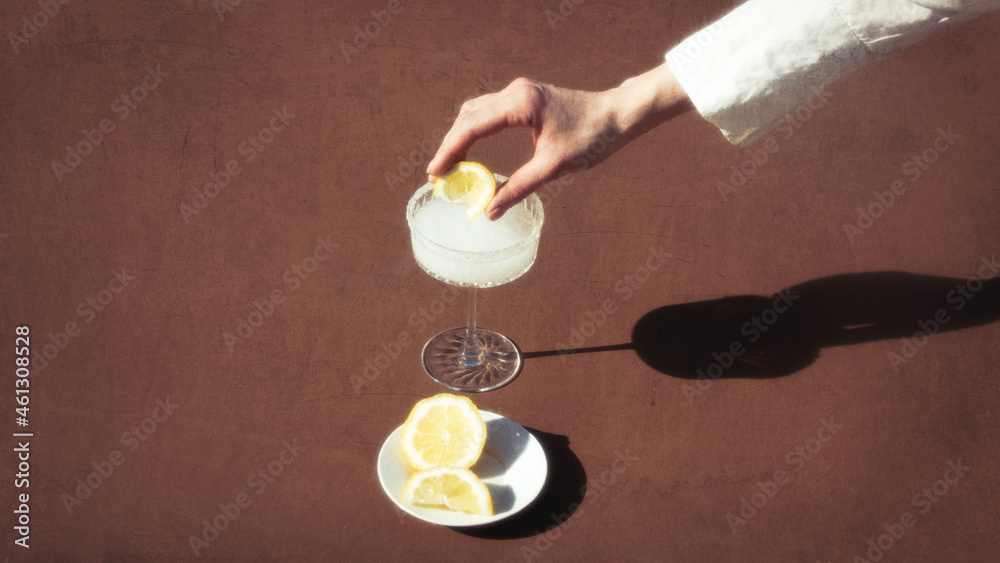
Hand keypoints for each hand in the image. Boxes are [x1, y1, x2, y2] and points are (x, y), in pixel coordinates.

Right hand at [426, 62, 692, 219]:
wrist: (618, 116)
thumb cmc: (591, 138)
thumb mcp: (553, 168)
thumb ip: (519, 188)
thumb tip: (490, 210)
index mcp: (520, 104)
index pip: (472, 126)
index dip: (450, 151)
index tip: (435, 173)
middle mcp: (515, 92)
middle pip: (468, 116)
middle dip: (451, 146)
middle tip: (439, 176)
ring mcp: (519, 92)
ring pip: (475, 112)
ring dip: (461, 137)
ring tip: (452, 167)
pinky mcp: (524, 98)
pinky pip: (489, 112)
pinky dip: (475, 131)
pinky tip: (472, 152)